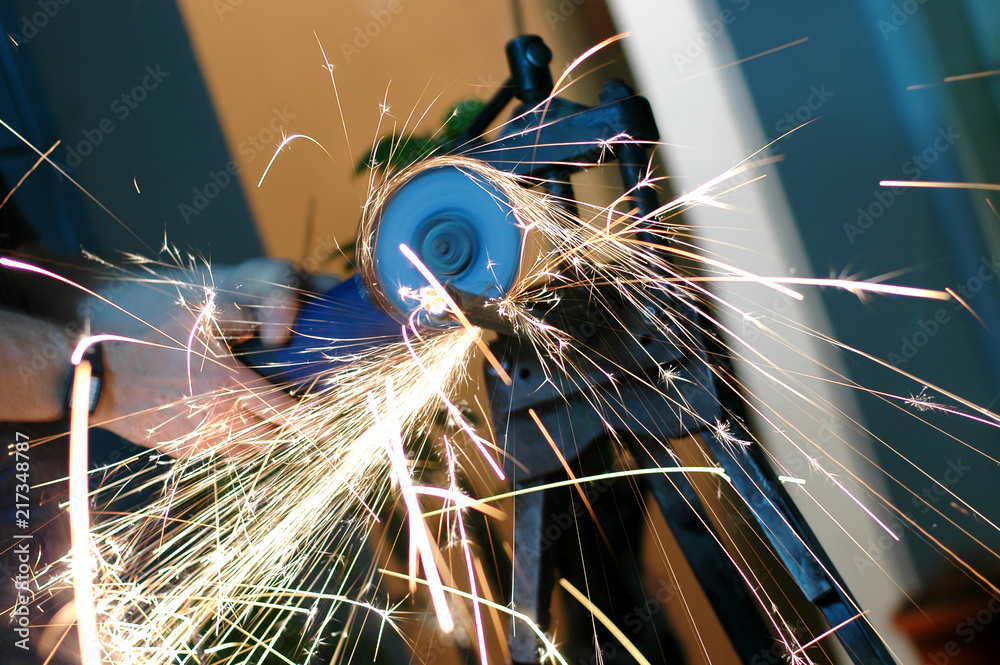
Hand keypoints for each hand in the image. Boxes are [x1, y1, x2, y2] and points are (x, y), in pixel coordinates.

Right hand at [87, 258, 330, 456]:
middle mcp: (219, 421)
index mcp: (231, 388)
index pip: (293, 416)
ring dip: (266, 433)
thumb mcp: (198, 307)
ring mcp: (196, 439)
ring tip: (273, 413)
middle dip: (295, 426)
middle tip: (308, 409)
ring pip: (250, 448)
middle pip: (276, 436)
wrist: (85, 365)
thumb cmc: (141, 327)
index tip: (336, 416)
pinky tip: (234, 415)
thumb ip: (246, 313)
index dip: (319, 419)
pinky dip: (236, 438)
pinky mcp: (178, 447)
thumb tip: (279, 325)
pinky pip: (220, 450)